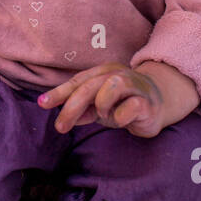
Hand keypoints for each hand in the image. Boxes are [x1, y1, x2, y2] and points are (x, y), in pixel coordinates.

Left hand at [38, 61, 165, 137]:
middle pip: (89, 86)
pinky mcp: (147, 103)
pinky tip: (121, 120)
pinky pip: (131, 106)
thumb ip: (82, 109)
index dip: (59, 93)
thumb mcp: (99, 106)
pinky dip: (121, 115)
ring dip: (101, 105)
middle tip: (60, 127)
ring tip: (104, 115)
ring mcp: (134, 86)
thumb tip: (64, 119)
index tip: (42, 104)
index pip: (77, 82)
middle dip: (71, 107)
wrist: (159, 104)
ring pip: (111, 86)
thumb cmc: (123, 103)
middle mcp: (118, 75)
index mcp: (103, 72)